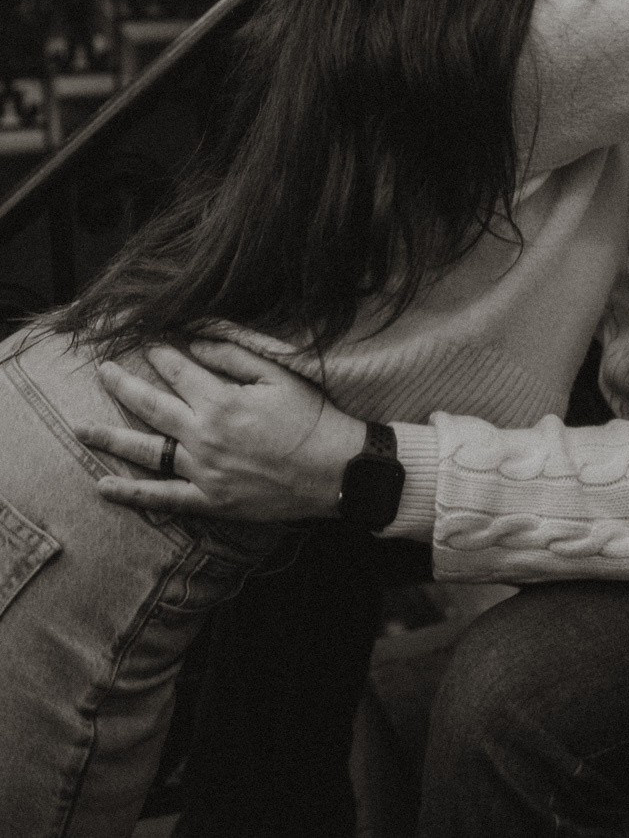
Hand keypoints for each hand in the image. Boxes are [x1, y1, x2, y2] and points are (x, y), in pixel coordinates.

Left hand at [74, 340, 366, 519]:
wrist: (336, 471)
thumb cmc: (312, 418)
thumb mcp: (278, 375)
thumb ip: (233, 355)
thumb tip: (196, 339)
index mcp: (221, 401)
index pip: (177, 370)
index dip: (160, 352)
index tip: (146, 340)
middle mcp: (204, 437)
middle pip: (150, 406)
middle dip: (121, 385)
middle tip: (100, 370)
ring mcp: (204, 472)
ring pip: (146, 451)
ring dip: (110, 437)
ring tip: (80, 428)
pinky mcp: (210, 501)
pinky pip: (162, 499)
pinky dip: (131, 494)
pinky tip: (103, 486)